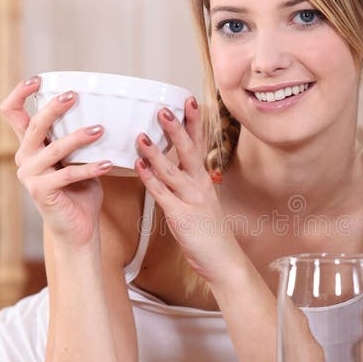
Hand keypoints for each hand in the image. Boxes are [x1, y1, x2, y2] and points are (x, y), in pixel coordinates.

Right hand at [0, 77, 113, 245]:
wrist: (78, 227)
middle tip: (75, 96)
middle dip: (54, 108)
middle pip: (34, 125)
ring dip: (78, 137)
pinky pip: (68, 174)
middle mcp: (24, 158)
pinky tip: (108, 163)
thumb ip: (79, 137)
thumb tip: (104, 108)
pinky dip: (90, 168)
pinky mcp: (41, 191)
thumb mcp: (78, 157)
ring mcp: (30, 175)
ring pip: (54, 149)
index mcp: (30, 145)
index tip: (38, 79)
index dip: (20, 93)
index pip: (13, 112)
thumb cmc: (81, 190)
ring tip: (100, 130)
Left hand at [135, 98, 241, 283]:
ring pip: (173, 170)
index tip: (189, 101)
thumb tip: (167, 169)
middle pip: (189, 151)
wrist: (223, 260)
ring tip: (141, 135)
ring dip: (156, 152)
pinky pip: (162, 193)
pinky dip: (150, 178)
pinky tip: (139, 166)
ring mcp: (191, 200)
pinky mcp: (181, 215)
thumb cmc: (210, 233)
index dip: (194, 122)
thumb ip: (186, 185)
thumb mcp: (201, 203)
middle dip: (176, 129)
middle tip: (164, 109)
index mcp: (205, 180)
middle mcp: (200, 186)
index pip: (200, 144)